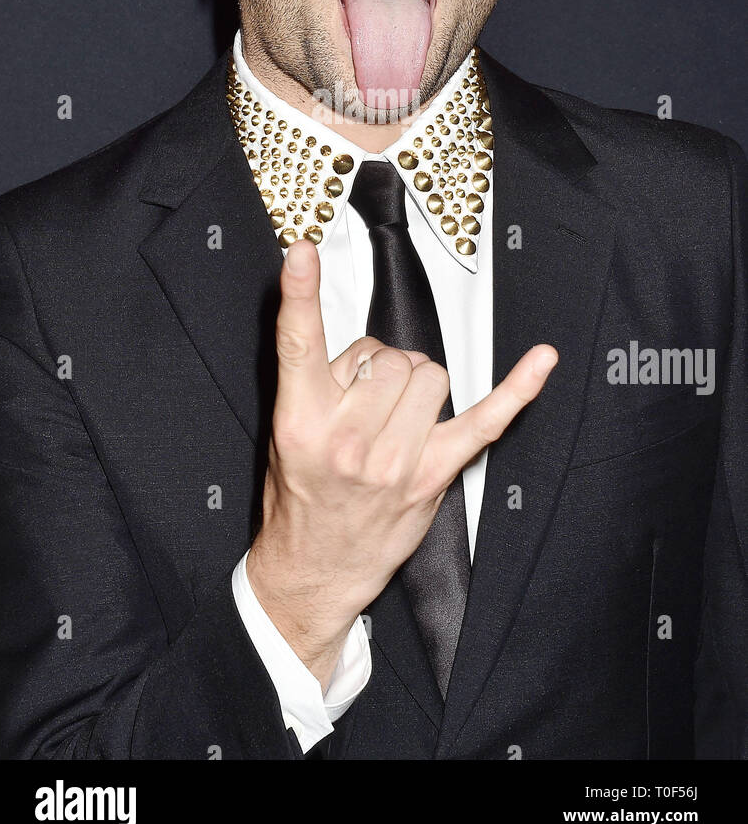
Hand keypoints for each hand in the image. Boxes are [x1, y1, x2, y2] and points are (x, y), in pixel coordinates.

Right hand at [246, 237, 557, 687]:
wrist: (315, 570)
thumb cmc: (300, 498)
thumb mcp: (282, 434)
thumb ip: (313, 383)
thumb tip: (361, 347)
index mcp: (301, 421)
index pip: (299, 344)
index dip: (300, 293)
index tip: (304, 252)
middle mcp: (347, 439)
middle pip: (386, 354)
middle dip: (378, 366)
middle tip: (361, 401)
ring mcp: (396, 460)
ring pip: (428, 373)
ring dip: (415, 384)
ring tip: (392, 417)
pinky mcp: (434, 474)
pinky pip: (486, 421)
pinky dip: (517, 389)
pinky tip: (542, 359)